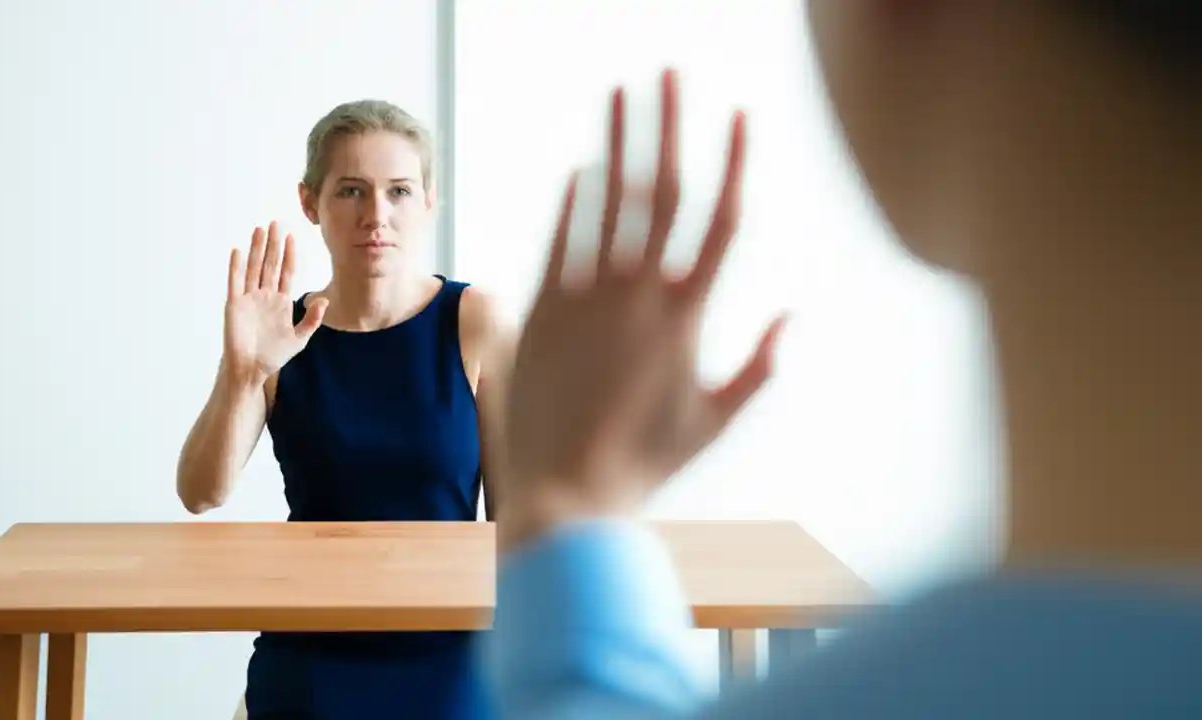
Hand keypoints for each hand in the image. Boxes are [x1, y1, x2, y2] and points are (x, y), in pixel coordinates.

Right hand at [222, 221, 326, 387]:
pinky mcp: (234, 305)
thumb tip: (324, 300)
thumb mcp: (299, 338)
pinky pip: (235, 282)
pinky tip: (239, 251)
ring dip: (257, 249)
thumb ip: (312, 320)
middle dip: (274, 244)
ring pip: (254, 268)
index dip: (289, 255)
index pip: (286, 272)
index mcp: (281, 301)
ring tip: (260, 229)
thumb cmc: (274, 355)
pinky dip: (237, 267)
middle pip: (270, 264)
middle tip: (276, 223)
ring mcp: (249, 298)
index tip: (293, 237)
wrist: (252, 369)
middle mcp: (265, 296)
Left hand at [499, 70, 784, 548]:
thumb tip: (796, 317)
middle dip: (669, 125)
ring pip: (608, 201)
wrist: (567, 494)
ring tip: (622, 93)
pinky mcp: (545, 310)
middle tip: (671, 72)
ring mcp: (588, 298)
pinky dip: (573, 201)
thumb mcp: (716, 420)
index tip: (741, 114)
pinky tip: (582, 167)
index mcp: (689, 316)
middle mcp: (640, 295)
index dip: (734, 162)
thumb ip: (760, 367)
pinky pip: (561, 240)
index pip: (721, 220)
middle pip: (663, 191)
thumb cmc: (648, 463)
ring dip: (618, 141)